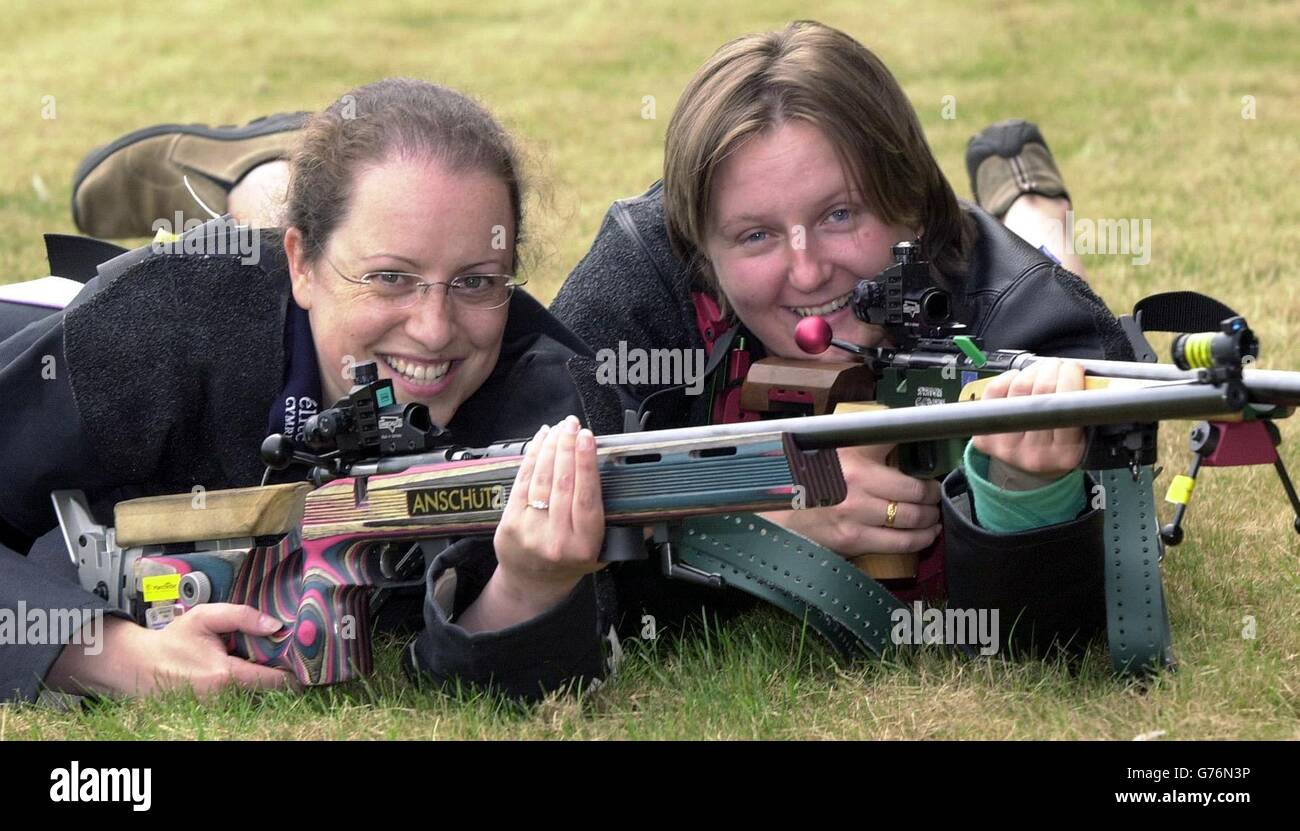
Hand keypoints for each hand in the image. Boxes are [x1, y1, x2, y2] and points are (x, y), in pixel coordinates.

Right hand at [47, 605, 298, 697]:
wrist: (139, 666)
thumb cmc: (173, 640)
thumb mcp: (205, 617)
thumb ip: (242, 616)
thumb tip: (276, 626)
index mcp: (224, 675)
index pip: (274, 681)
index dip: (291, 671)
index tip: (301, 660)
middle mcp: (222, 698)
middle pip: (268, 690)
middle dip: (277, 674)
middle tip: (281, 655)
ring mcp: (217, 708)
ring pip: (254, 696)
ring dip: (261, 681)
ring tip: (259, 660)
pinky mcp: (212, 712)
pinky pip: (240, 700)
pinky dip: (245, 687)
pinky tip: (240, 671)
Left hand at [464, 416, 605, 629]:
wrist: (532, 584)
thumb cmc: (570, 563)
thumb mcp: (604, 555)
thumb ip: (626, 533)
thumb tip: (653, 515)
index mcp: (585, 545)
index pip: (587, 498)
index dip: (587, 464)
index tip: (589, 439)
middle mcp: (557, 539)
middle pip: (564, 484)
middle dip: (568, 448)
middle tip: (573, 425)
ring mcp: (530, 531)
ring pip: (542, 480)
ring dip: (550, 448)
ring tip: (559, 428)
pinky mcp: (510, 523)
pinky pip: (522, 483)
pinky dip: (531, 458)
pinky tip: (540, 442)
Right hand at [760, 442, 941, 555]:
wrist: (771, 513)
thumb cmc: (801, 481)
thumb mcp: (830, 452)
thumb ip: (863, 442)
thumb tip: (897, 431)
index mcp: (852, 460)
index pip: (902, 455)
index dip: (924, 466)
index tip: (933, 470)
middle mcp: (857, 487)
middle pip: (914, 492)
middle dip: (932, 495)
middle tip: (936, 495)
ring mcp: (857, 516)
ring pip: (912, 520)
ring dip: (930, 518)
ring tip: (934, 516)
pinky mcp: (854, 541)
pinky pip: (899, 543)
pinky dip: (920, 540)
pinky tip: (926, 535)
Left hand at [972, 358, 1086, 480]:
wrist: (1030, 473)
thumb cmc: (1059, 447)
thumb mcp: (1083, 436)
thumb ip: (1088, 409)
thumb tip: (1085, 374)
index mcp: (1065, 454)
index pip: (1067, 405)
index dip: (1071, 377)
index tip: (1074, 368)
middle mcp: (1034, 453)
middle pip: (1042, 392)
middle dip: (1053, 369)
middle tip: (1058, 365)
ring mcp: (1007, 445)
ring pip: (1019, 388)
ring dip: (1033, 370)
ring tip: (1041, 369)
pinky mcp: (987, 436)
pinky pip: (994, 393)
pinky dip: (1007, 378)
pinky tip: (1018, 378)